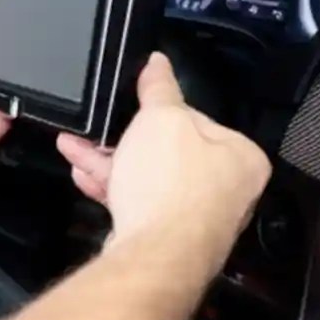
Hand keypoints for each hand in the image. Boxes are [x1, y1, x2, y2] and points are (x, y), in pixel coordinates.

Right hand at [56, 53, 270, 257]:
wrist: (153, 256)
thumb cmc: (171, 188)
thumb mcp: (160, 118)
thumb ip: (159, 88)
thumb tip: (158, 63)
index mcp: (241, 157)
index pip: (199, 120)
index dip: (160, 112)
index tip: (135, 107)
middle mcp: (227, 191)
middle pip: (170, 152)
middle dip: (126, 139)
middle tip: (100, 128)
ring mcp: (197, 218)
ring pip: (148, 179)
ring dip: (111, 162)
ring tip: (78, 147)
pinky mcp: (167, 238)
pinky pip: (138, 203)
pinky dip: (113, 188)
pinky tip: (85, 174)